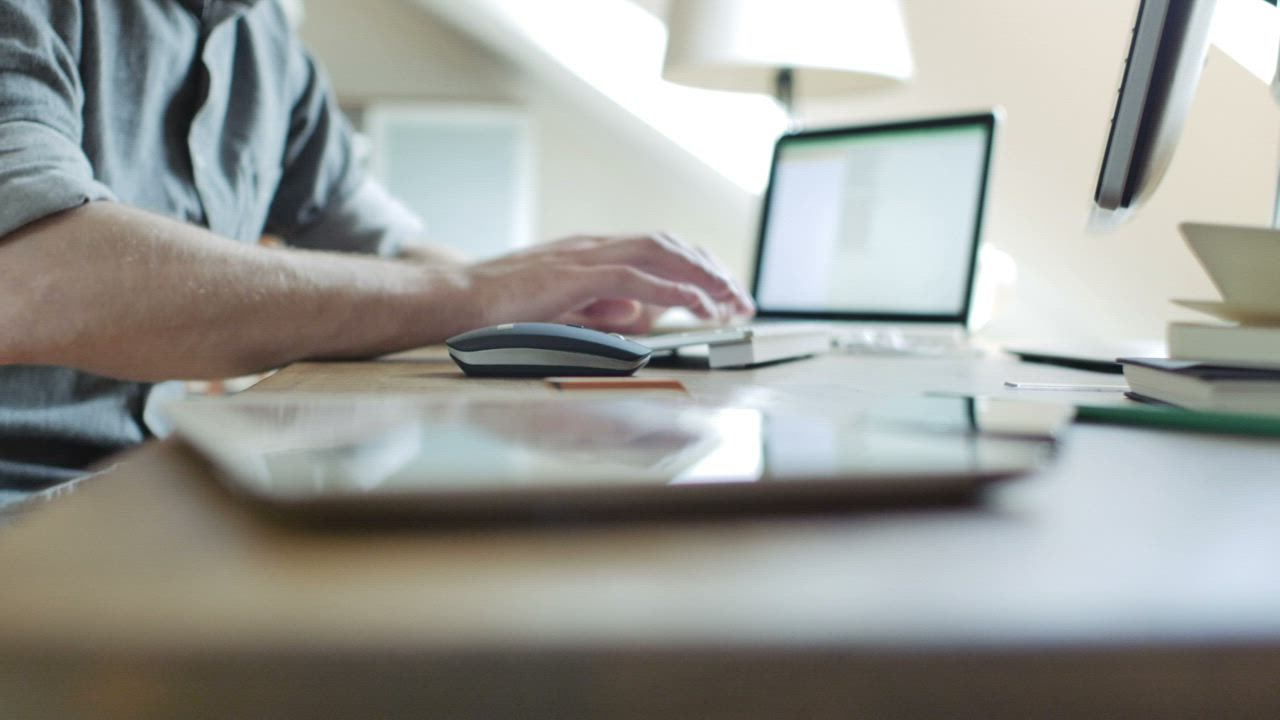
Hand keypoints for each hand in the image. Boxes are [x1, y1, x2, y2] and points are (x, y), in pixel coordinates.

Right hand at [449, 233, 754, 334]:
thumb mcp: (562, 309)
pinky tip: (698, 309)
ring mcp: (584, 256)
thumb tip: (639, 317)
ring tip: (730, 302)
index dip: (697, 267)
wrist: (452, 299)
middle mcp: (593, 246)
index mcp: (591, 252)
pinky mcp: (575, 275)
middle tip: (742, 300)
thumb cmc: (497, 310)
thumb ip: (601, 310)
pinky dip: (674, 293)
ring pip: (661, 254)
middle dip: (712, 271)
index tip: (724, 292)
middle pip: (669, 245)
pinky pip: (637, 278)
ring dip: (702, 278)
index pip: (658, 249)